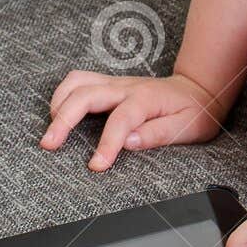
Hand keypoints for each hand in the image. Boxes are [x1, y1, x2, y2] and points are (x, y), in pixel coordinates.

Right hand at [39, 70, 225, 170]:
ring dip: (59, 102)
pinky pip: (79, 81)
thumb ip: (158, 134)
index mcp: (146, 99)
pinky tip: (60, 115)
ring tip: (51, 130)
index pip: (121, 120)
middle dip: (64, 118)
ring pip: (77, 81)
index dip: (107, 143)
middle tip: (49, 144)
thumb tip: (130, 142)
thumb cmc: (192, 112)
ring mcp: (115, 83)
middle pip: (87, 94)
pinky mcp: (108, 84)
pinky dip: (63, 95)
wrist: (196, 89)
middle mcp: (126, 87)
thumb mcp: (187, 127)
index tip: (96, 166)